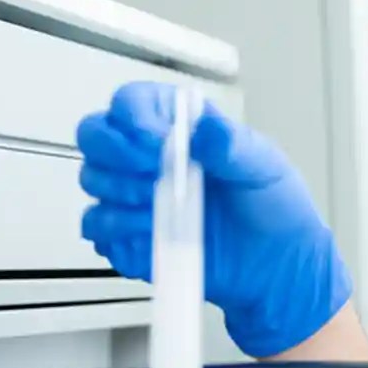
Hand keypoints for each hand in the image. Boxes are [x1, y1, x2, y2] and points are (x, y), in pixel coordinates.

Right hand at [76, 81, 352, 357]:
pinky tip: (153, 235)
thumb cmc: (273, 209)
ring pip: (92, 181)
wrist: (275, 266)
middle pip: (94, 135)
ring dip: (122, 197)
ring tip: (165, 210)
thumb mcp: (265, 167)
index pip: (131, 101)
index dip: (133, 118)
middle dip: (115, 156)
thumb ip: (234, 146)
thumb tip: (207, 130)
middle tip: (153, 177)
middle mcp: (148, 156)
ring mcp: (135, 195)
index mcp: (180, 127)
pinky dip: (119, 233)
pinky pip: (97, 229)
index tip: (156, 142)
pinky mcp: (129, 234)